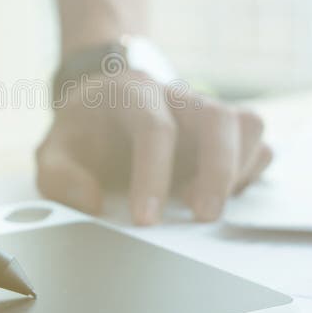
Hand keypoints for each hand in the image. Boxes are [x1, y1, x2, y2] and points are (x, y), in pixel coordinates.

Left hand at [36, 72, 270, 224]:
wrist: (102, 101)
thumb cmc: (83, 129)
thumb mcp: (53, 150)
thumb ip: (60, 177)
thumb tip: (92, 203)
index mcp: (131, 93)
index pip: (154, 126)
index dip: (153, 175)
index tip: (145, 219)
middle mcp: (175, 96)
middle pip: (216, 117)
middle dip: (217, 170)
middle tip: (203, 216)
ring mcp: (204, 110)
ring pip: (247, 124)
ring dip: (237, 169)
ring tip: (207, 204)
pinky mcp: (224, 131)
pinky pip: (257, 144)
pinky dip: (248, 173)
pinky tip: (217, 195)